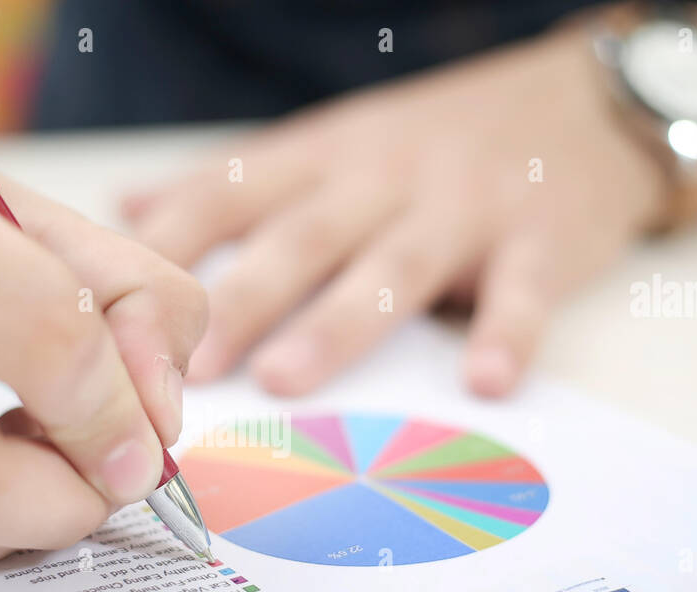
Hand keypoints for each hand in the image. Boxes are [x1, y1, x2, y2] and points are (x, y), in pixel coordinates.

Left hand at [124, 24, 667, 396]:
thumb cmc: (432, 142)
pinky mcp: (541, 238)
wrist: (578, 104)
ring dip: (337, 323)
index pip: (231, 194)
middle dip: (240, 298)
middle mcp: (382, 178)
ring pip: (392, 265)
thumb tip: (130, 206)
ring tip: (285, 378)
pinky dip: (505, 334)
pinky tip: (482, 382)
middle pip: (301, 238)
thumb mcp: (329, 143)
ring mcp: (461, 208)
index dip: (171, 245)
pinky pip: (522, 290)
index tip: (118, 302)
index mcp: (324, 159)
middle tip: (188, 367)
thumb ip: (236, 183)